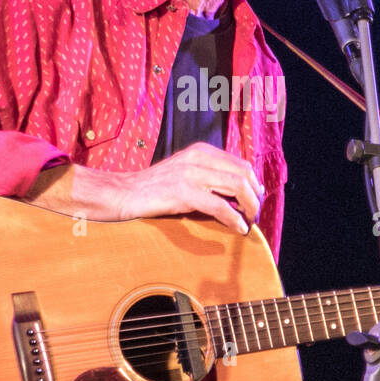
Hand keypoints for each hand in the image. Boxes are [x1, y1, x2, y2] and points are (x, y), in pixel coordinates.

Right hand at [113, 143, 264, 234]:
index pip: (241, 164)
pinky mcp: (183, 192)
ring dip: (250, 206)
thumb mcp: (184, 173)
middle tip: (255, 214)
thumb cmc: (154, 188)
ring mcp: (190, 173)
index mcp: (201, 151)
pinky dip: (234, 219)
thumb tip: (237, 194)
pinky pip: (220, 206)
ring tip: (249, 221)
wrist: (123, 192)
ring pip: (237, 186)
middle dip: (256, 196)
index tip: (256, 201)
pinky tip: (238, 228)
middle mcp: (198, 157)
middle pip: (244, 173)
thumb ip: (208, 176)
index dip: (254, 184)